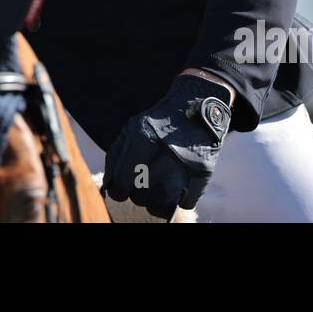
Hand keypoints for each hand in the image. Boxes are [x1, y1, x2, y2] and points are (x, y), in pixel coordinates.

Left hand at [101, 75, 231, 219]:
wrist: (195, 105)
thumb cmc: (157, 122)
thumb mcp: (131, 130)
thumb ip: (115, 158)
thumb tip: (109, 190)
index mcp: (142, 139)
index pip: (121, 185)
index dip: (119, 191)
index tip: (123, 188)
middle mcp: (163, 155)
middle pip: (139, 198)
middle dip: (138, 192)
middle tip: (145, 179)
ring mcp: (185, 167)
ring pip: (160, 207)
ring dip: (156, 202)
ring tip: (158, 189)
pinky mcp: (203, 174)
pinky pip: (185, 203)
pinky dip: (180, 198)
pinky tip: (178, 183)